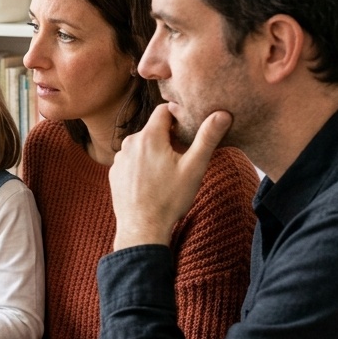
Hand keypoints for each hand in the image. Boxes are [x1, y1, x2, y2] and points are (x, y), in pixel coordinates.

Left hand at [110, 105, 230, 249]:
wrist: (142, 228)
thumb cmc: (170, 198)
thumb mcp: (194, 167)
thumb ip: (208, 138)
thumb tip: (222, 113)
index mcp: (149, 136)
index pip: (164, 110)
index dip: (179, 116)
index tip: (189, 129)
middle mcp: (129, 143)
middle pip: (153, 129)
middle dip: (168, 137)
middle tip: (183, 155)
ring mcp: (119, 158)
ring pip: (142, 145)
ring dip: (155, 151)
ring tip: (168, 171)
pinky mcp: (114, 172)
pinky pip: (132, 160)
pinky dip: (142, 165)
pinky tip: (153, 181)